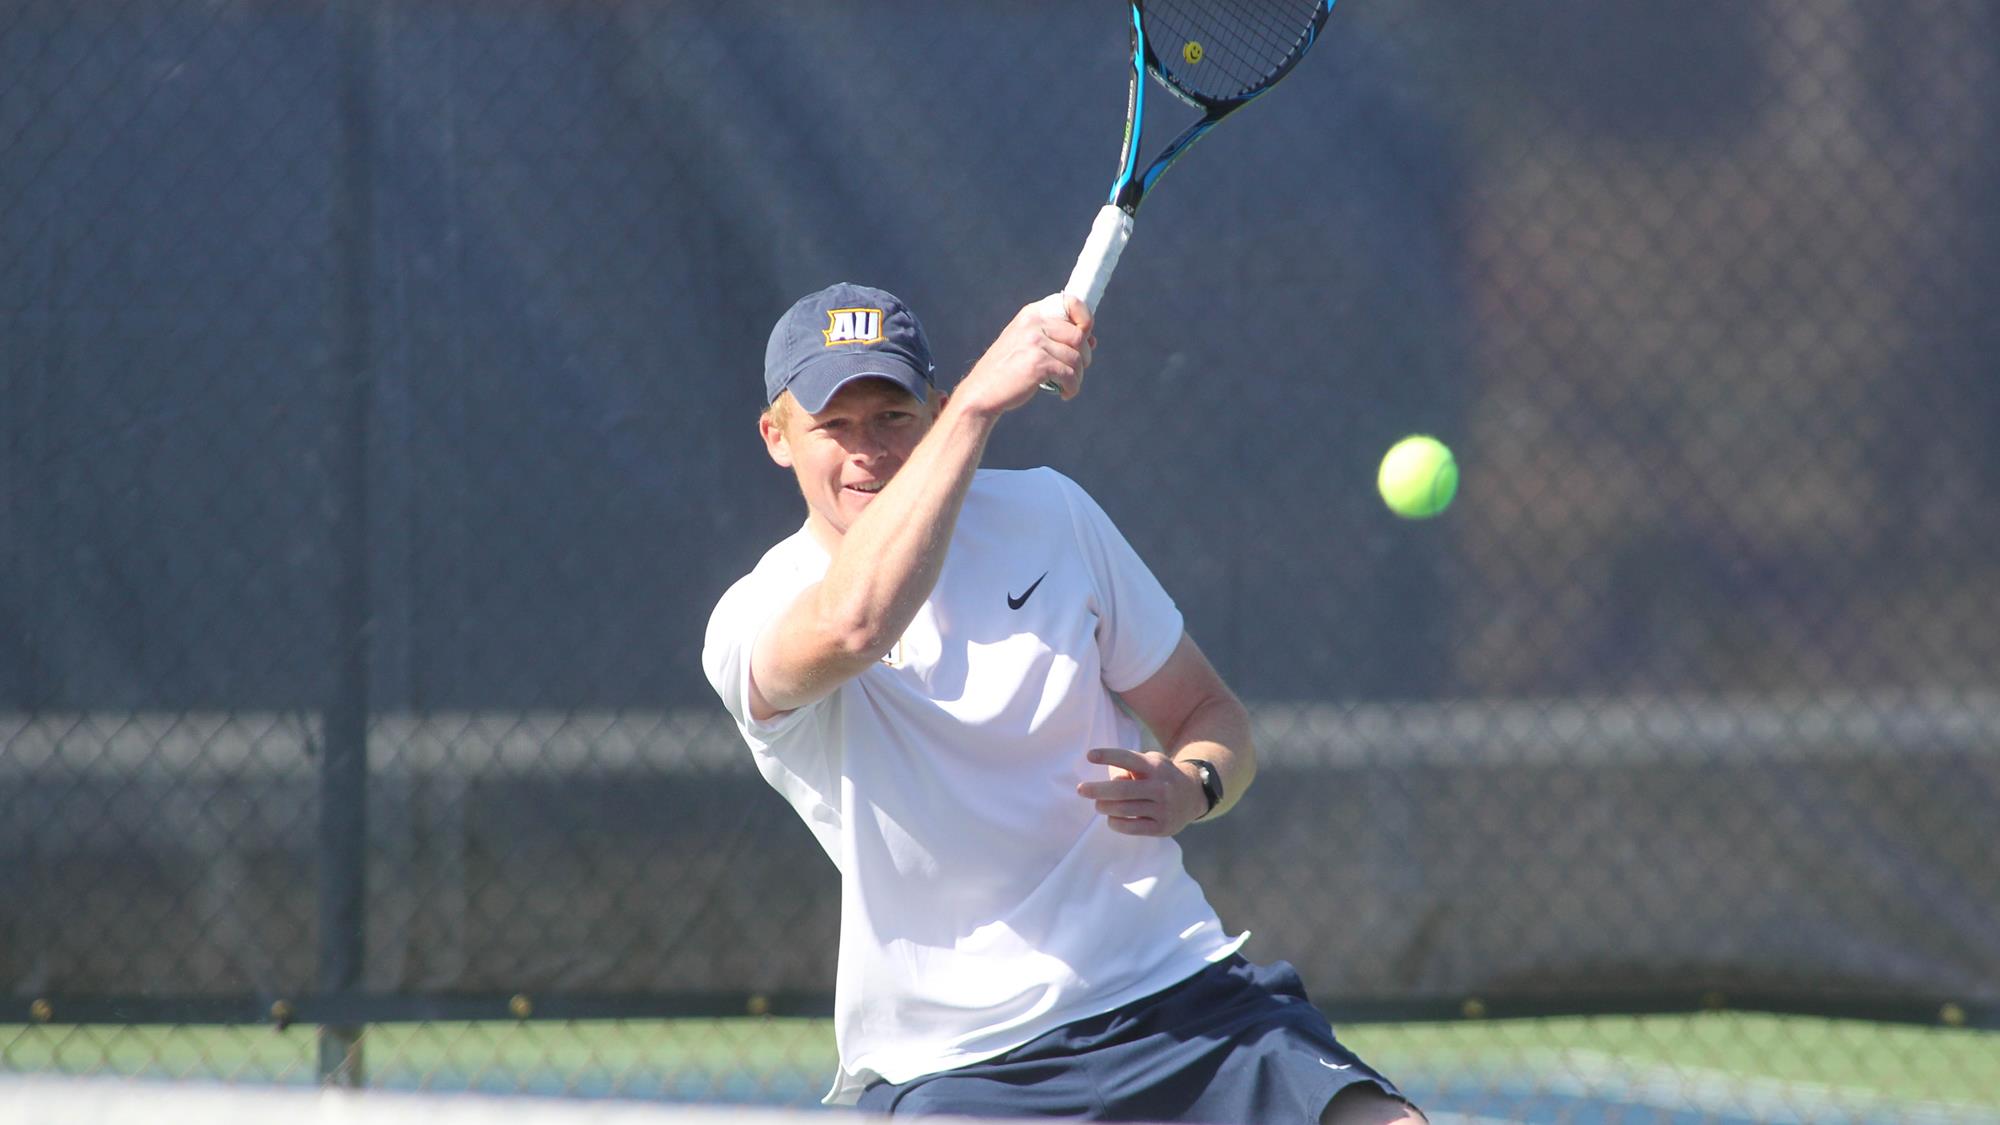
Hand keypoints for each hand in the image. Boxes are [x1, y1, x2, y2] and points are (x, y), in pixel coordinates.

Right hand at [952, 295, 1095, 415]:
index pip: (1071, 302)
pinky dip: (1072, 388)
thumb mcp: (1025, 343)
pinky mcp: (1039, 364)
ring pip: (1077, 358)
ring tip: (1067, 386)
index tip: (1087, 337)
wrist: (981, 393)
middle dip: (1084, 356)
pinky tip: (1064, 394)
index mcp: (1031, 314)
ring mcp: (1035, 342)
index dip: (1086, 319)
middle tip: (1074, 371)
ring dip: (1077, 376)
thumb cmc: (1006, 370)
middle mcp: (1033, 323)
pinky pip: (1070, 375)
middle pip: (1079, 335)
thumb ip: (1053, 337)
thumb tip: (1092, 340)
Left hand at [1076, 747, 1208, 836]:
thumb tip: (1109, 782)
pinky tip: (1112, 818)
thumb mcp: (1152, 763)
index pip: (1128, 759)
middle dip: (1098, 790)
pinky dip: (1115, 823)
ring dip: (1105, 807)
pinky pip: (1130, 827)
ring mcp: (1162, 808)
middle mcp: (1160, 787)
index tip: (1089, 755)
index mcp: (1155, 767)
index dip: (1108, 756)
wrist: (1193, 796)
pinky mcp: (1161, 827)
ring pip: (1123, 809)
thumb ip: (1131, 767)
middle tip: (1081, 790)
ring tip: (1099, 805)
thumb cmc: (1161, 776)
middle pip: (1121, 789)